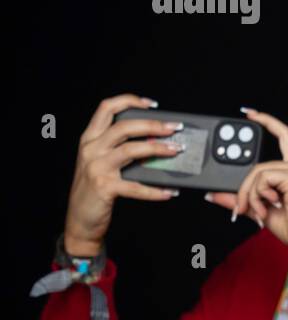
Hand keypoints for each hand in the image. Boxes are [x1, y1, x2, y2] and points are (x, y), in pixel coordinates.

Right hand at [64, 93, 184, 254]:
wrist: (79, 219)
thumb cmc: (95, 187)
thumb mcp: (101, 161)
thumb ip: (120, 147)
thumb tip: (156, 138)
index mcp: (90, 138)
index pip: (106, 108)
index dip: (130, 100)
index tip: (153, 105)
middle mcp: (91, 149)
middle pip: (124, 126)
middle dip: (153, 125)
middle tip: (174, 128)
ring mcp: (96, 168)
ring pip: (131, 150)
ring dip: (158, 149)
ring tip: (176, 150)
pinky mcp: (104, 187)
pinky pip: (136, 186)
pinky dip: (155, 190)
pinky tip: (169, 192)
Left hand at [204, 108, 287, 254]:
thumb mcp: (260, 210)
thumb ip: (240, 200)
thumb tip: (215, 195)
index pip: (283, 135)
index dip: (267, 121)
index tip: (251, 113)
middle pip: (258, 165)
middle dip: (244, 188)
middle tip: (241, 207)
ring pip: (257, 173)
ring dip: (250, 196)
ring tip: (259, 212)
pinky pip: (262, 179)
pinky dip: (257, 195)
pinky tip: (268, 207)